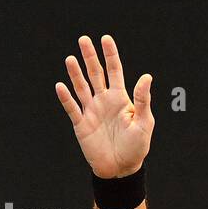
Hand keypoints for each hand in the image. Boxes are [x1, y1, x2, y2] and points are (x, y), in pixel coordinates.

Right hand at [55, 34, 153, 178]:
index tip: (106, 38)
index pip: (114, 72)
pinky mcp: (81, 124)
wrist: (121, 169)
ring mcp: (91, 111)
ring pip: (81, 87)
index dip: (110, 55)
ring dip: (75, 73)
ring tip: (71, 58)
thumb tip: (146, 76)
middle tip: (84, 39)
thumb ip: (142, 100)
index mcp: (120, 99)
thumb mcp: (144, 123)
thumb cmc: (137, 147)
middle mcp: (104, 101)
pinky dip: (66, 98)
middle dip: (90, 57)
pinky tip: (60, 86)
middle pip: (95, 74)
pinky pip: (72, 108)